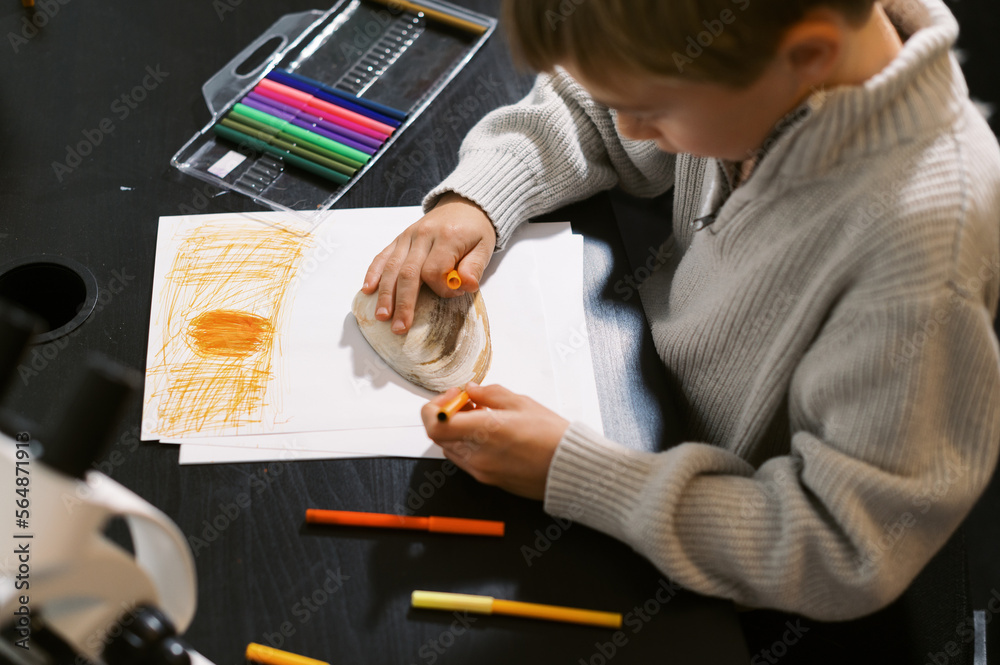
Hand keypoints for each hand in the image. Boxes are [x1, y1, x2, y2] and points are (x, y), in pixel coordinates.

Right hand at [362, 193, 495, 333]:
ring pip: (392, 267)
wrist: (464, 206)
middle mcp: (423, 235)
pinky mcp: (399, 239)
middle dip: (403, 303)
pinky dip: (373, 273)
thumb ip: (474, 268)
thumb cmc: (475, 231)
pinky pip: (383, 256)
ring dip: (385, 294)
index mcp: (446, 237)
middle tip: (399, 327)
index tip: (454, 294)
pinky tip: (367, 290)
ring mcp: (408, 236)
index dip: (441, 289)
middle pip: (408, 273)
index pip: (434, 270)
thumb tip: (466, 285)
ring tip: (382, 316)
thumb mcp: (484, 248)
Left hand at [420, 383, 569, 499]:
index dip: (436, 406)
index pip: (436, 424)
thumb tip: (472, 390)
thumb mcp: (522, 404)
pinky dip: (467, 444)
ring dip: (456, 430)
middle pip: (439, 435)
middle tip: (465, 402)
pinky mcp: (489, 480)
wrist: (570, 469)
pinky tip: (487, 433)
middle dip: (446, 414)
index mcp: (485, 432)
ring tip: (479, 416)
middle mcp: (478, 455)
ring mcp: (481, 471)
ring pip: (450, 448)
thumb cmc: (553, 437)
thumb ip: (490, 395)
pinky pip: (465, 460)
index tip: (453, 396)